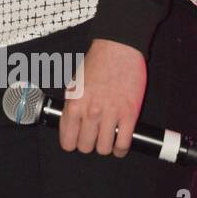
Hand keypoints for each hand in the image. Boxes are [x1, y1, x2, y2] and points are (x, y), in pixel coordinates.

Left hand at [58, 38, 147, 156]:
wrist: (117, 49)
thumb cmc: (95, 64)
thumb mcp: (74, 84)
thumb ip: (71, 106)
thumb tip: (70, 125)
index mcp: (74, 105)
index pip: (68, 140)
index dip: (71, 143)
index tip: (76, 141)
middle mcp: (90, 112)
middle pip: (85, 147)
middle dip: (88, 145)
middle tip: (93, 137)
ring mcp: (111, 114)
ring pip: (104, 148)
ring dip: (105, 147)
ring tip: (107, 139)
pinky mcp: (129, 114)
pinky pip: (123, 143)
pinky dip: (121, 148)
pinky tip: (119, 144)